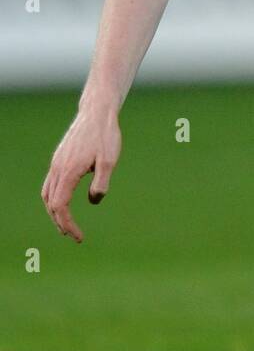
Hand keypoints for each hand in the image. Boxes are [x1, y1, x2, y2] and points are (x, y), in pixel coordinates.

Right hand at [42, 106, 120, 241]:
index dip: (67, 224)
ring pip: (48, 194)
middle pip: (51, 204)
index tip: (78, 236)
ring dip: (55, 212)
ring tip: (66, 224)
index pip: (60, 206)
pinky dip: (54, 199)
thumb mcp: (109, 161)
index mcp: (68, 171)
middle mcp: (57, 168)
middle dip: (61, 223)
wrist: (97, 113)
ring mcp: (56, 163)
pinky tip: (64, 202)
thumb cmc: (106, 136)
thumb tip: (93, 200)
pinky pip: (50, 184)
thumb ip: (101, 184)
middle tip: (75, 236)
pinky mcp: (59, 159)